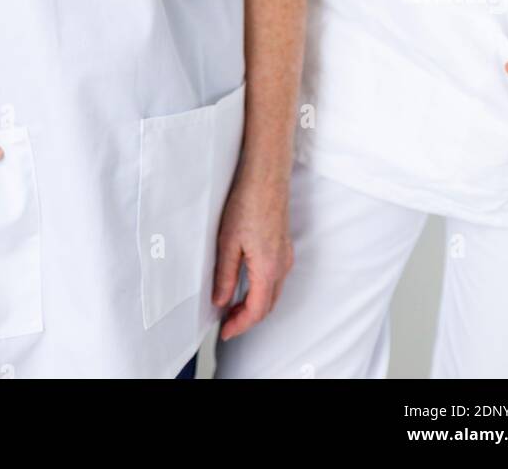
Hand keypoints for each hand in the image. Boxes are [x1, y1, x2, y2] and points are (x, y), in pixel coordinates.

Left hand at [212, 174, 293, 339]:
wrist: (266, 176)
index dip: (240, 325)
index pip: (257, 311)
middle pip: (268, 305)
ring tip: (233, 306)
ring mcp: (286, 255)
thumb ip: (225, 276)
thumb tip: (221, 301)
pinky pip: (276, 278)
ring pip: (273, 292)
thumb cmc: (247, 203)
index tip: (225, 331)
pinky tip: (247, 284)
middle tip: (226, 322)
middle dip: (248, 318)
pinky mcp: (284, 245)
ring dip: (255, 304)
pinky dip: (262, 289)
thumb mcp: (227, 243)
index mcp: (268, 269)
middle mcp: (282, 265)